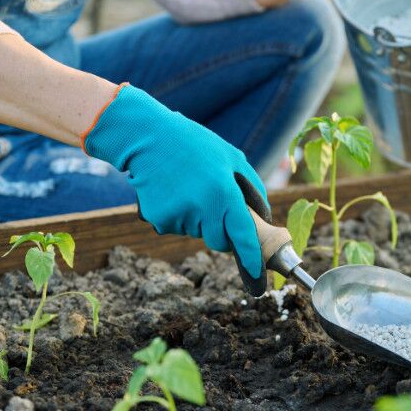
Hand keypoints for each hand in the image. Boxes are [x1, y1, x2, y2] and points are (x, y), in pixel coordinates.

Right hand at [83, 84, 270, 295]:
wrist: (148, 137)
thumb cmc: (196, 145)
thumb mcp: (233, 158)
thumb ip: (252, 189)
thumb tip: (263, 219)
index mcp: (224, 192)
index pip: (242, 234)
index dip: (252, 257)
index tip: (258, 273)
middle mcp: (202, 207)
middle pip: (219, 242)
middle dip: (221, 232)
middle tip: (214, 205)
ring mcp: (179, 215)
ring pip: (197, 233)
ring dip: (199, 219)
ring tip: (189, 187)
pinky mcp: (159, 219)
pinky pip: (177, 227)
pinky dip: (179, 216)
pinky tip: (173, 192)